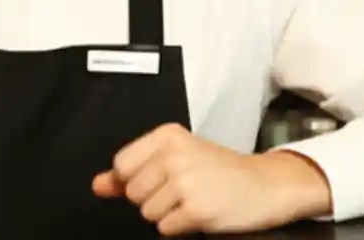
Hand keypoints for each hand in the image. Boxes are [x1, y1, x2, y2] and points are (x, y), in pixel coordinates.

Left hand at [92, 123, 331, 235]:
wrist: (266, 185)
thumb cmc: (218, 171)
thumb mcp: (175, 159)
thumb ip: (132, 171)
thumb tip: (97, 185)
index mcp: (166, 135)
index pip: (122, 165)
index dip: (137, 180)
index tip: (163, 177)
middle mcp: (173, 154)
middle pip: (132, 193)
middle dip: (153, 199)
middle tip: (184, 189)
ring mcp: (185, 182)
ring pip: (147, 213)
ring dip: (168, 214)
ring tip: (194, 199)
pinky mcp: (196, 209)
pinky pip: (165, 228)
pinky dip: (181, 227)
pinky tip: (201, 212)